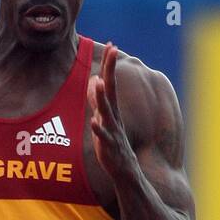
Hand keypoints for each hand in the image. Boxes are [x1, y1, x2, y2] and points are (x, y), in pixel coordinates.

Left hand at [87, 42, 136, 181]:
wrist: (127, 174)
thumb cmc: (113, 147)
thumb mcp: (104, 120)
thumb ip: (97, 102)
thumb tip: (93, 81)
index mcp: (112, 111)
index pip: (111, 83)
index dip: (110, 65)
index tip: (111, 44)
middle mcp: (114, 118)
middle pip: (111, 90)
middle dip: (111, 71)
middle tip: (113, 51)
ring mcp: (113, 132)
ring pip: (107, 112)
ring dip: (103, 98)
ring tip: (100, 82)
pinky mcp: (109, 148)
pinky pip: (104, 138)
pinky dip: (99, 130)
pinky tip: (94, 122)